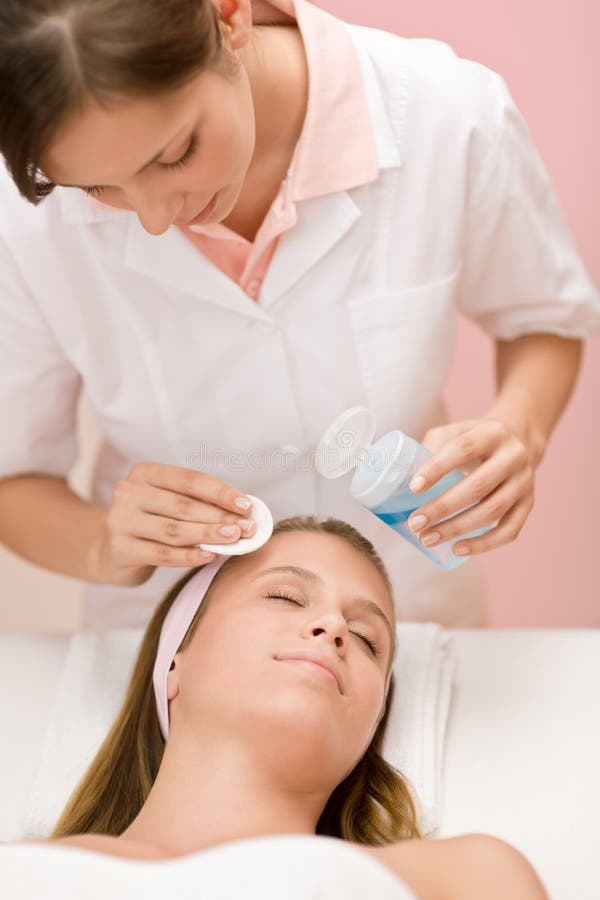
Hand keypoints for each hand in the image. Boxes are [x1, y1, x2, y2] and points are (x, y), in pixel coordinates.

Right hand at [90, 463, 256, 585]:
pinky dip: (189, 556)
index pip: (188, 480)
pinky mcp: (120, 548)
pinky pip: (162, 553)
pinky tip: (210, 556)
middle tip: (247, 527)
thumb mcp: (170, 503)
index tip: (246, 505)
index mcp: (144, 473)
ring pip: (174, 530)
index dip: (220, 492)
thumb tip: (244, 511)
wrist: (111, 550)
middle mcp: (128, 492)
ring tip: (235, 539)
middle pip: (183, 505)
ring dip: (209, 535)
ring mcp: (120, 520)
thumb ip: (199, 503)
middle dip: (220, 517)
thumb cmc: (152, 522)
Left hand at [406, 418, 535, 556]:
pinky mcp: (528, 504)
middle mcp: (514, 456)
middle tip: (415, 523)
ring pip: (492, 511)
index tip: (413, 488)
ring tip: (427, 539)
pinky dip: (483, 544)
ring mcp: (524, 482)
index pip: (464, 448)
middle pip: (478, 485)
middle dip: (442, 507)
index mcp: (493, 433)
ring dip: (457, 528)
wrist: (517, 442)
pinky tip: (457, 549)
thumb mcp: (455, 432)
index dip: (437, 468)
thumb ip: (432, 447)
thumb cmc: (473, 441)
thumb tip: (404, 476)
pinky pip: (509, 530)